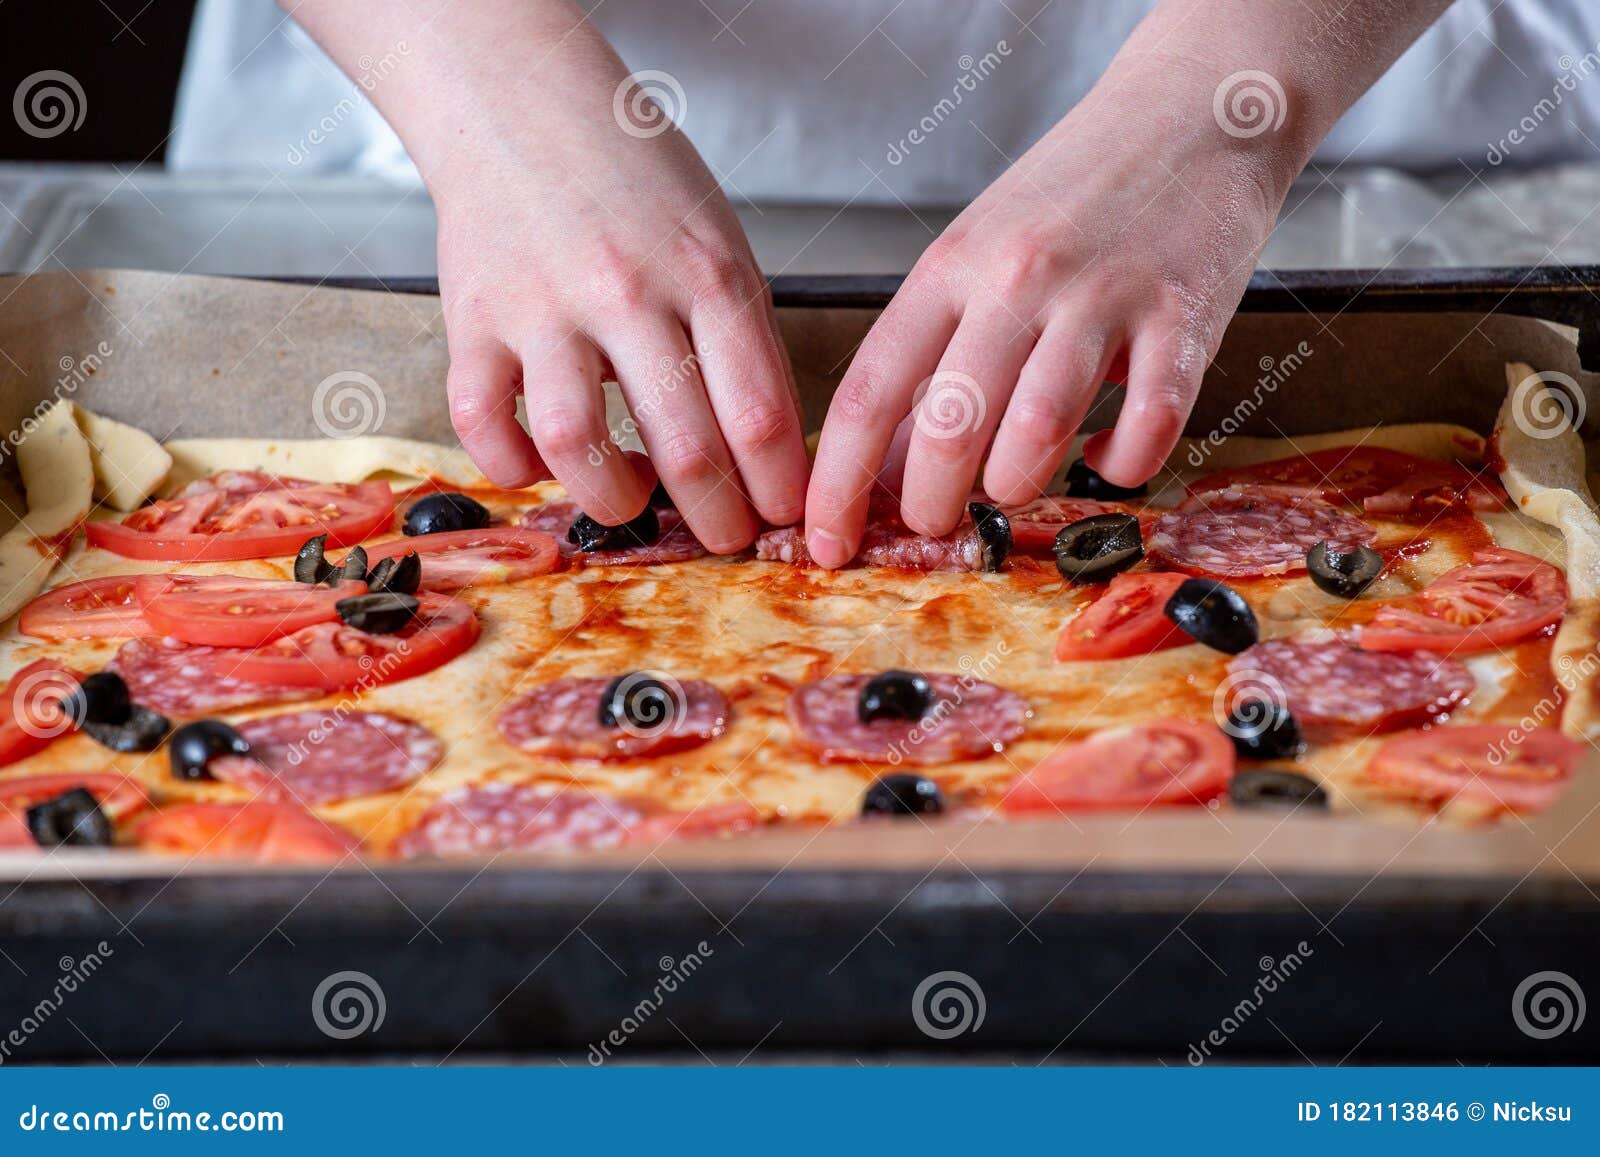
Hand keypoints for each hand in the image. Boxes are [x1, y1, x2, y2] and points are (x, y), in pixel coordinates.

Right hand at [434, 76, 805, 551]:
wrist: (520, 104)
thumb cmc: (633, 181)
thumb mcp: (718, 240)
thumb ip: (739, 337)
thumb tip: (764, 450)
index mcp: (706, 273)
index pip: (759, 412)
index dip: (777, 486)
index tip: (782, 517)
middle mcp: (626, 292)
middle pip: (686, 445)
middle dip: (717, 517)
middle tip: (724, 536)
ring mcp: (543, 308)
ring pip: (579, 447)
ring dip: (615, 501)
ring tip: (631, 500)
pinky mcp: (472, 320)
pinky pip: (484, 427)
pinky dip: (515, 467)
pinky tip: (544, 464)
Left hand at [804, 66, 1295, 563]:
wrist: (1193, 114)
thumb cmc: (1071, 198)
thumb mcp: (975, 258)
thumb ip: (930, 359)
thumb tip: (882, 472)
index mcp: (951, 267)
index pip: (870, 391)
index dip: (838, 483)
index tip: (825, 542)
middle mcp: (1018, 280)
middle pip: (949, 429)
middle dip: (929, 504)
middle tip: (933, 522)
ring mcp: (1103, 299)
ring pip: (1037, 436)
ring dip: (1017, 488)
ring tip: (1013, 488)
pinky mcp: (1185, 321)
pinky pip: (1149, 430)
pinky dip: (1122, 467)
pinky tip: (1108, 457)